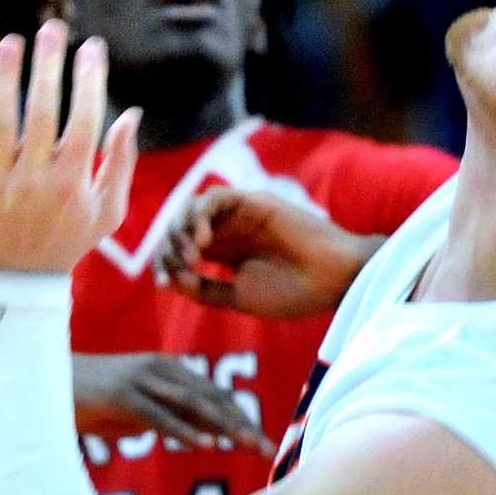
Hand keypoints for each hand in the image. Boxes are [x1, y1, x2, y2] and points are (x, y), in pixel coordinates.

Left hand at [0, 23, 137, 274]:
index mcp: (74, 182)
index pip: (85, 119)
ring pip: (1, 118)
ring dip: (7, 75)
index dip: (90, 79)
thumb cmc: (68, 241)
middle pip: (42, 110)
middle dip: (49, 65)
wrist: (16, 283)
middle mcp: (37, 178)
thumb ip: (121, 162)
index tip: (92, 47)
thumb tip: (131, 114)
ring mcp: (0, 180)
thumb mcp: (108, 211)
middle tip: (52, 28)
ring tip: (13, 40)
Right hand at [71, 350, 272, 451]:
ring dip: (223, 426)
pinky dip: (183, 431)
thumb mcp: (136, 412)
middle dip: (241, 424)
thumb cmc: (90, 400)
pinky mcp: (121, 395)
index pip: (213, 396)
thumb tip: (199, 433)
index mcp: (168, 371)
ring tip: (247, 445)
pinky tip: (204, 446)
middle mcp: (161, 370)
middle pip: (211, 398)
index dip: (240, 418)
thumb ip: (167, 417)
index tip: (262, 441)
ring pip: (193, 404)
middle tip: (268, 447)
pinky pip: (159, 415)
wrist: (40, 384)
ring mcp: (141, 380)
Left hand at [156, 186, 377, 318]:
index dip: (166, 263)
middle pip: (182, 227)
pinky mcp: (254, 202)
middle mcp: (230, 231)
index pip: (182, 249)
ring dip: (183, 229)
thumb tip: (169, 280)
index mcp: (227, 254)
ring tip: (193, 254)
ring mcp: (241, 215)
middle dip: (170, 246)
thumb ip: (205, 290)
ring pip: (193, 208)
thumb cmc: (294, 293)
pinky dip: (201, 214)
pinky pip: (215, 196)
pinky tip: (205, 240)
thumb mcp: (240, 298)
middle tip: (182, 266)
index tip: (163, 282)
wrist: (332, 281)